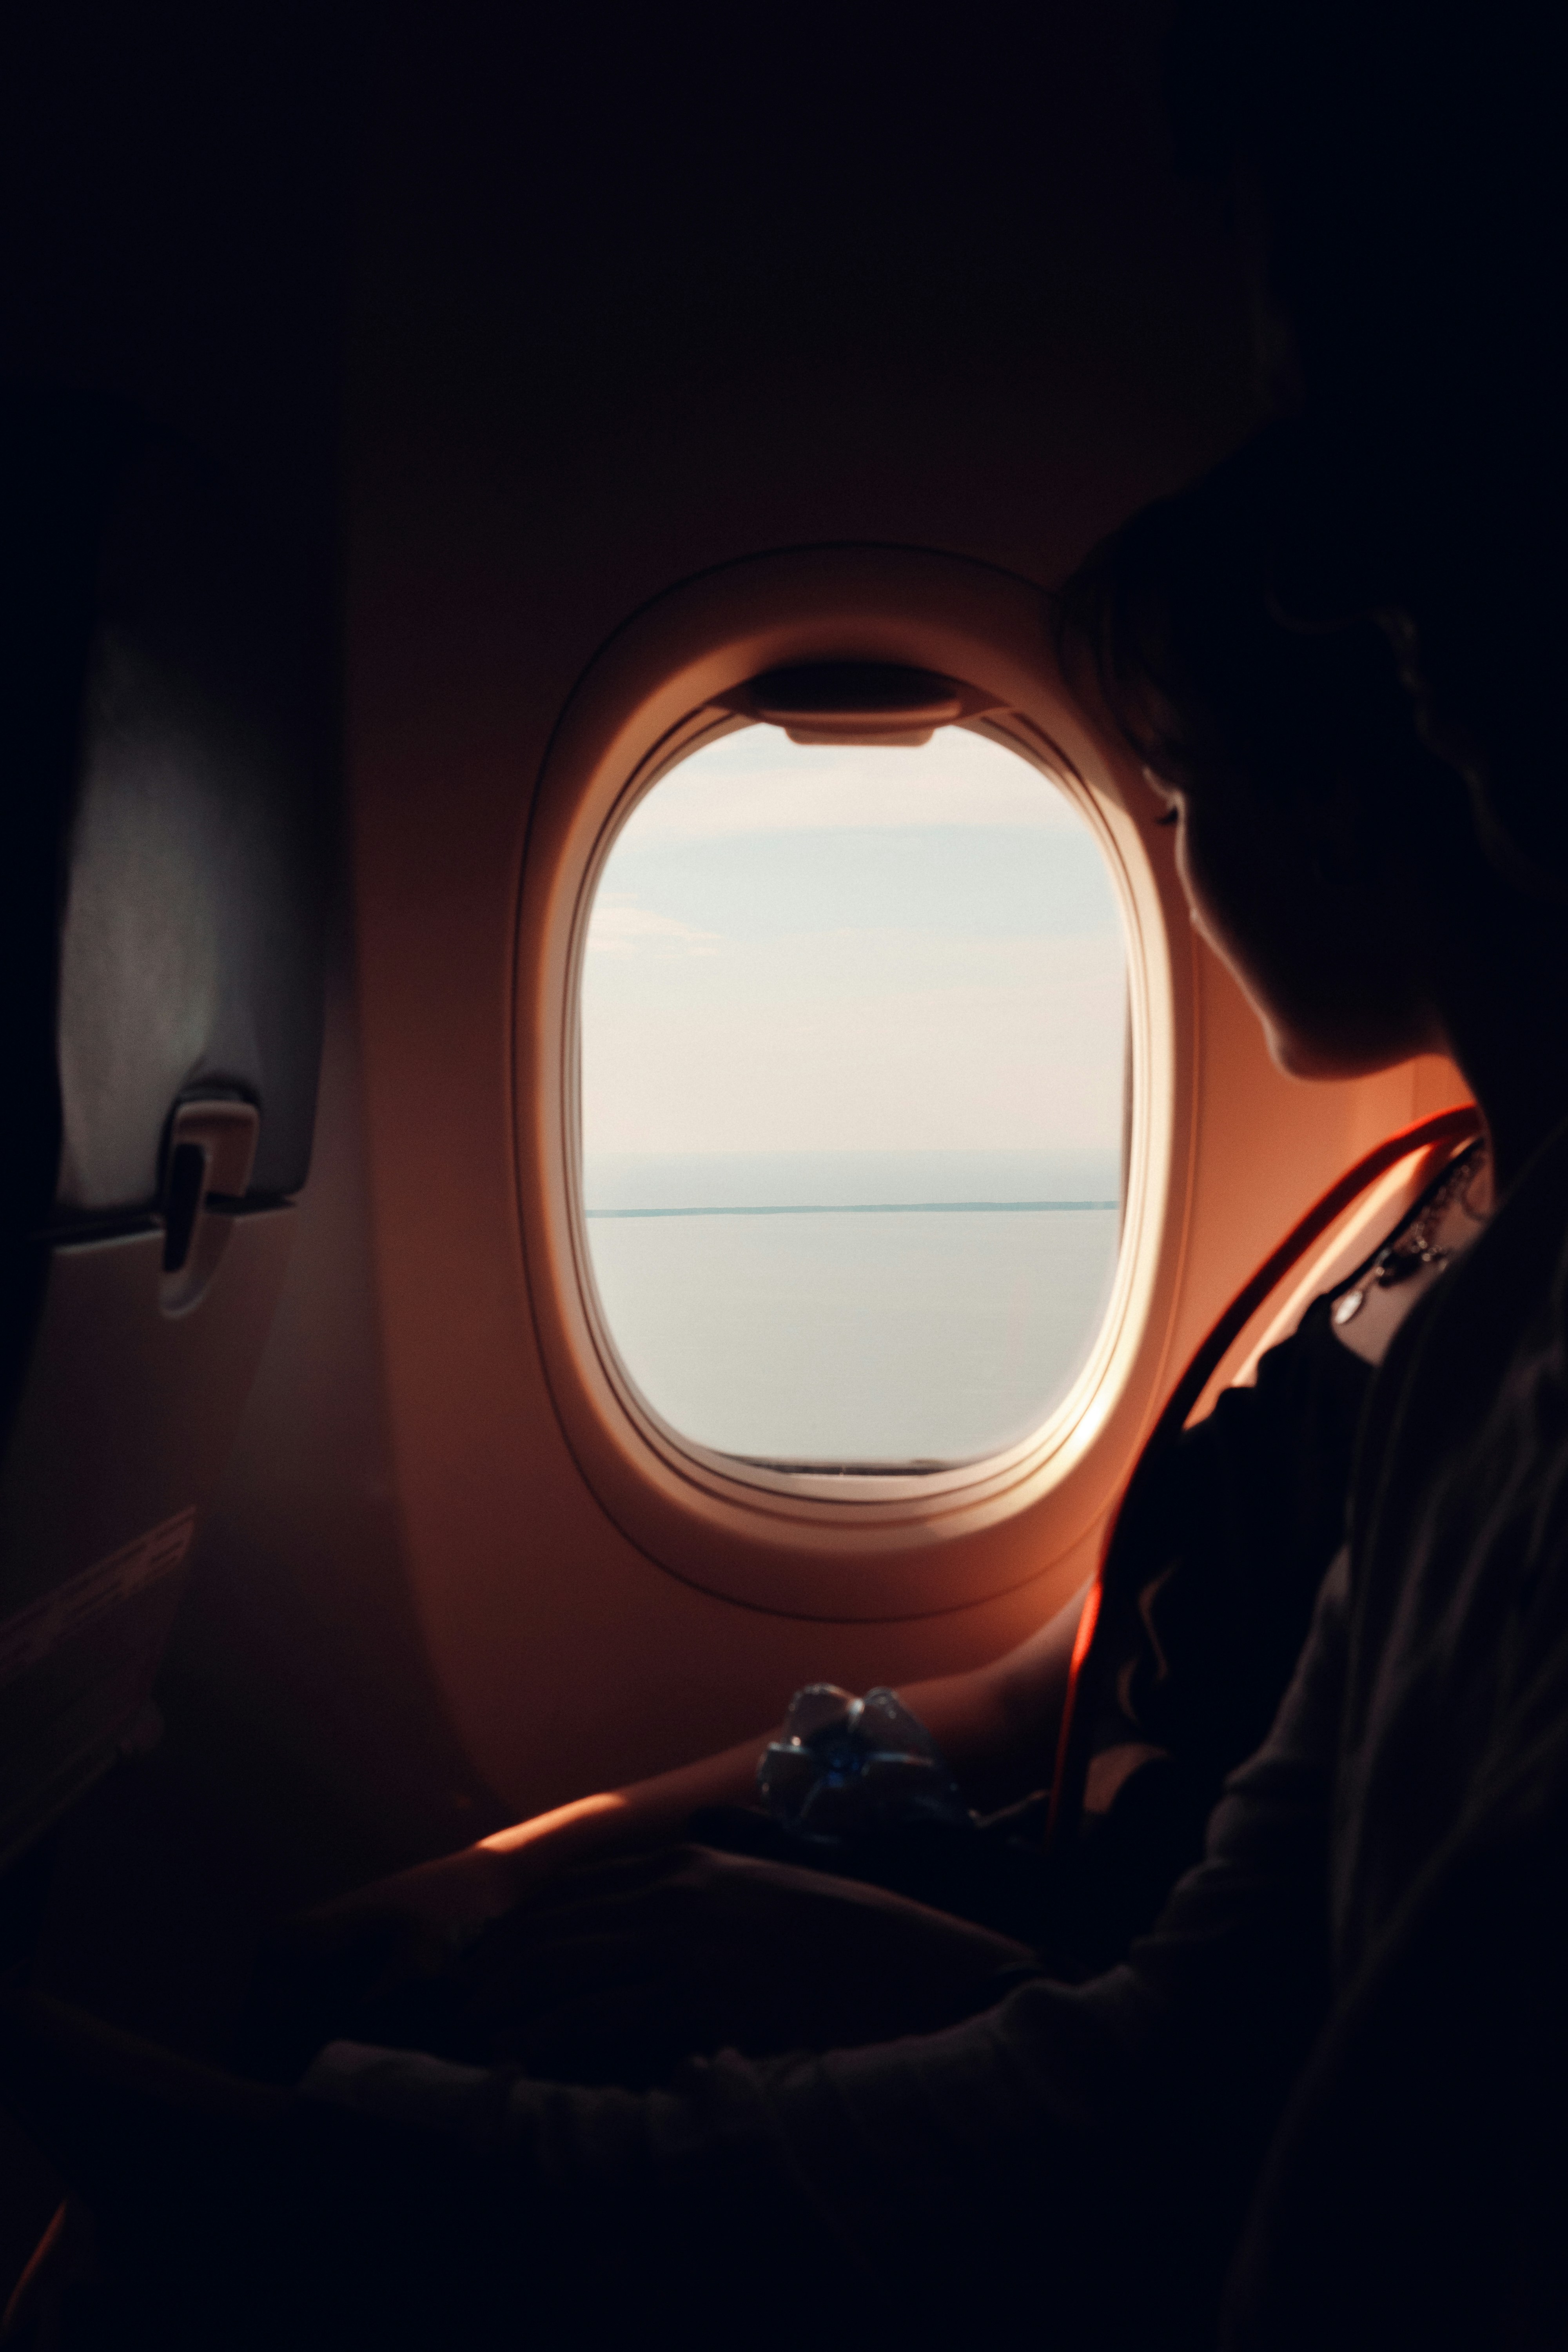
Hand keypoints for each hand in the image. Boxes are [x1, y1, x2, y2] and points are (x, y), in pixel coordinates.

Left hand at [445, 1844, 1033, 2086]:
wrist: (914, 1965)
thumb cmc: (844, 1939)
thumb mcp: (760, 1892)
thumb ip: (701, 1899)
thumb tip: (647, 1930)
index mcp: (685, 1862)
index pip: (571, 1895)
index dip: (517, 1934)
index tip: (483, 1967)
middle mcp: (674, 1894)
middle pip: (552, 1932)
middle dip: (492, 1974)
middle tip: (451, 2012)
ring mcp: (685, 1946)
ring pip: (562, 1976)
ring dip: (503, 2012)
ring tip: (465, 2042)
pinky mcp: (700, 1999)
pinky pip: (599, 2022)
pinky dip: (549, 2043)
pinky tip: (517, 2066)